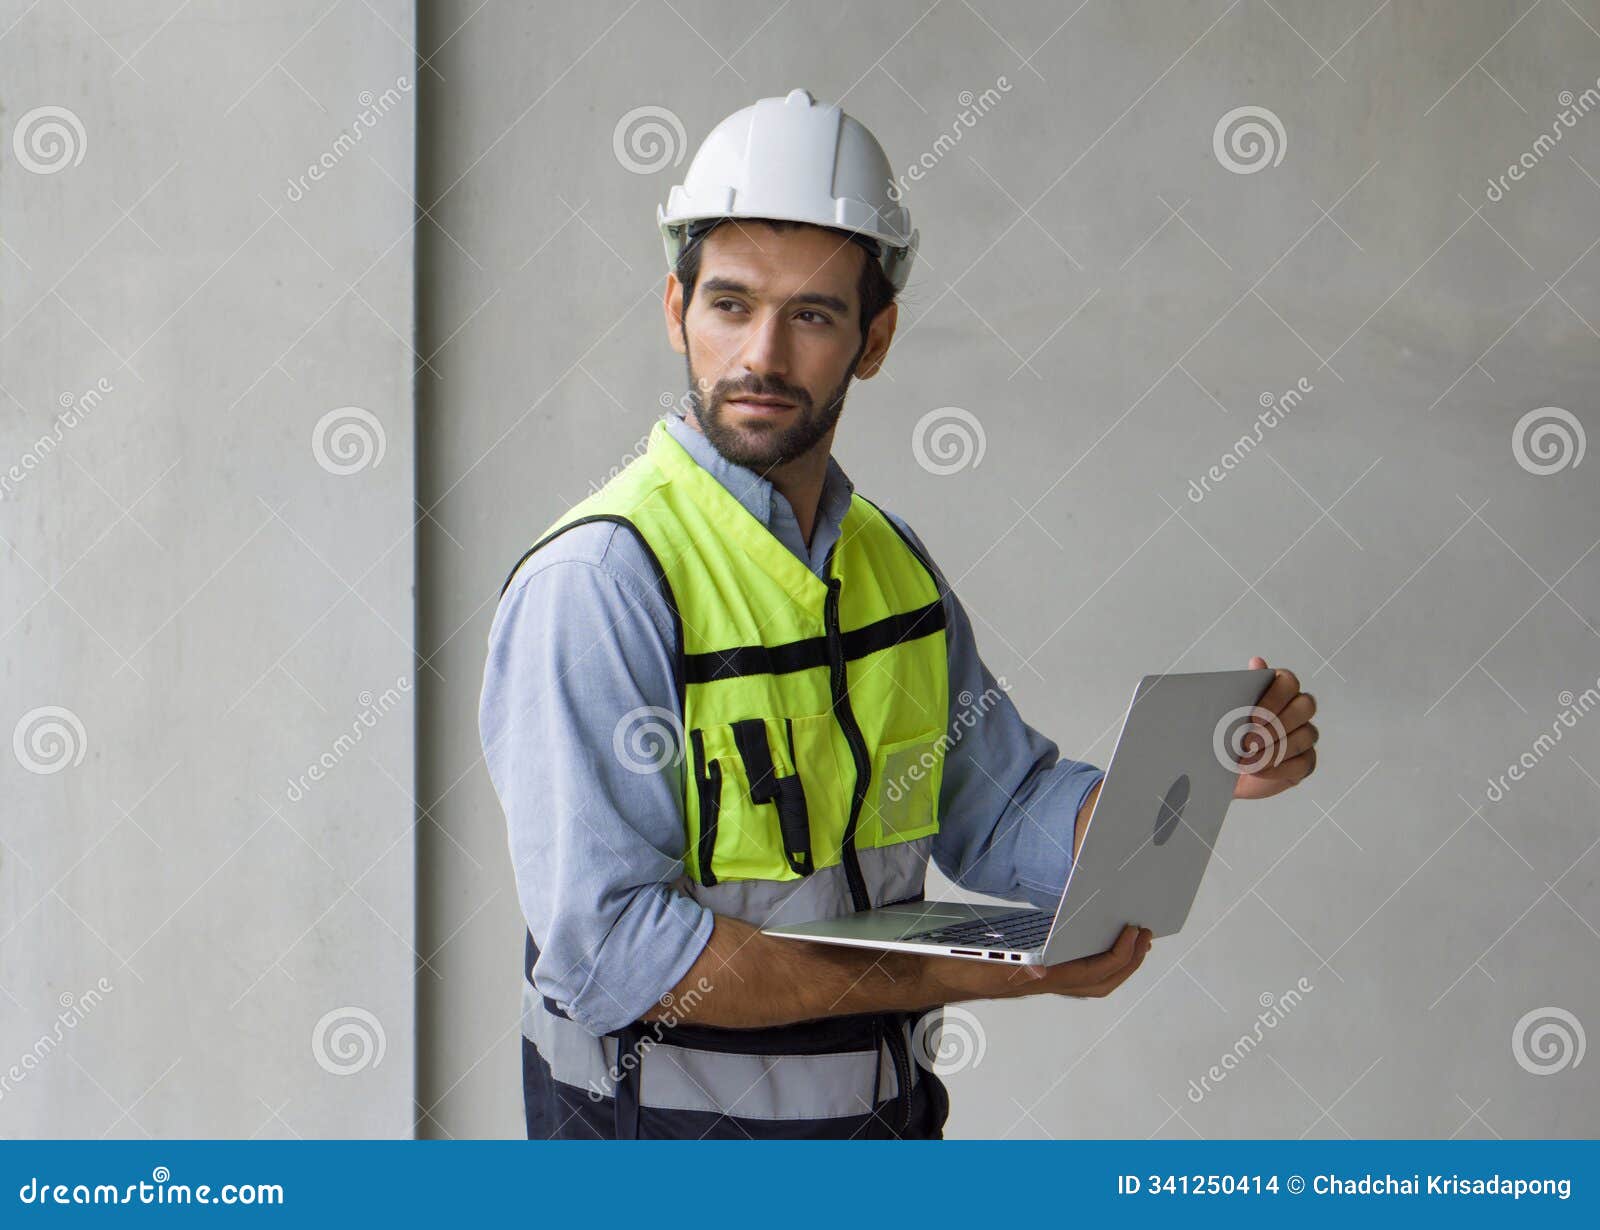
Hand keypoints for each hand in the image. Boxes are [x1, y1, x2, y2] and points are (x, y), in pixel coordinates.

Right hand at [935, 924, 1153, 1001]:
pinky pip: (1077, 972)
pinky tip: (1095, 940)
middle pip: (1102, 981)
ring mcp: (1042, 980)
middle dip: (1128, 961)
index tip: (1133, 932)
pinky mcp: (1035, 974)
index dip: (1119, 955)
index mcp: (1039, 979)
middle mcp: (1045, 982)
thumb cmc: (957, 964)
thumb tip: (1041, 970)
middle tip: (1144, 936)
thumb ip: (1015, 967)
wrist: (935, 973)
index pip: (1093, 973)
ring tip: (1132, 941)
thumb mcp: (985, 960)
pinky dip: (1096, 960)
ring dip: (1117, 964)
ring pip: (1092, 981)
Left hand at [1233, 656, 1317, 799]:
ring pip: (1306, 735)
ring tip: (1249, 760)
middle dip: (1277, 724)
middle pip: (1305, 705)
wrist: (1218, 768)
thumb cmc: (1223, 733)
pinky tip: (1258, 771)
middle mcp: (1297, 708)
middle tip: (1249, 741)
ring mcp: (1305, 734)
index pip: (1289, 682)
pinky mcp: (1306, 760)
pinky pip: (1304, 762)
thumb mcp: (1225, 711)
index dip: (1274, 698)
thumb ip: (1241, 687)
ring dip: (1276, 749)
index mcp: (1278, 688)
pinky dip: (1280, 768)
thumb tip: (1257, 661)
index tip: (1252, 717)